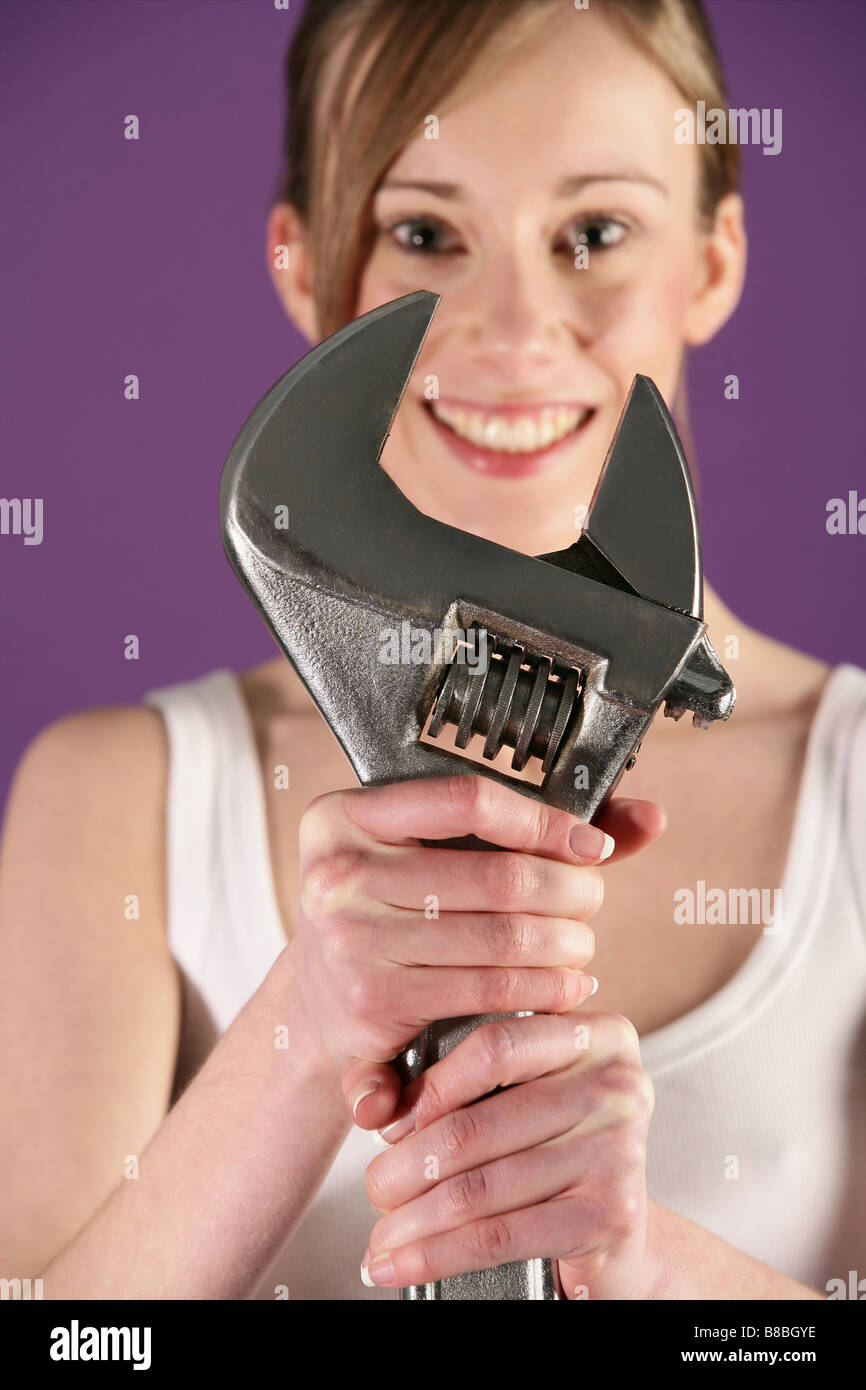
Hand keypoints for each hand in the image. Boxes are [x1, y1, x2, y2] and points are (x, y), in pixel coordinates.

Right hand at [290, 773, 664, 1083]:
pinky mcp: (373, 1002)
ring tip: (581, 947)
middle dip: (568, 893)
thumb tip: (649, 816)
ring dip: (565, 946)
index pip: (467, 799)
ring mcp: (350, 940)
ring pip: (502, 938)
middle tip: (589, 902)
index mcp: (345, 816)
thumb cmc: (393, 908)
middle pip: (498, 875)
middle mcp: (339, 874)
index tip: (589, 846)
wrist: (323, 999)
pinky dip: (543, 990)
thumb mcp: (433, 852)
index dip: (544, 821)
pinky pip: (487, 990)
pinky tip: (562, 988)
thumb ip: (535, 830)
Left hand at [349, 1009, 656, 1298]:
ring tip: (381, 1232)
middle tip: (375, 1187)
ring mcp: (617, 1151)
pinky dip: (437, 1255)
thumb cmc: (557, 1151)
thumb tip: (377, 1107)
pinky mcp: (608, 1216)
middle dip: (408, 1166)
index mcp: (593, 1036)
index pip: (495, 1047)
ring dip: (414, 1217)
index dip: (431, 1087)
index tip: (390, 1125)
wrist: (619, 1234)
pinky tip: (403, 1262)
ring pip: (479, 1187)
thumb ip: (463, 1079)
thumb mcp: (524, 1095)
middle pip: (477, 1125)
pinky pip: (498, 1235)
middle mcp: (615, 1085)